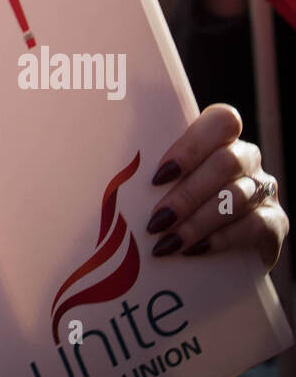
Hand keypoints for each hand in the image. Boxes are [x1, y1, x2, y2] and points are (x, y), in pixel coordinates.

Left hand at [145, 104, 287, 270]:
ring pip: (237, 195)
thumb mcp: (166, 184)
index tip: (159, 176)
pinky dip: (221, 238)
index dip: (192, 146)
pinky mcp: (276, 223)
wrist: (221, 255)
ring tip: (167, 242)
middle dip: (187, 193)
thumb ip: (151, 174)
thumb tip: (101, 174)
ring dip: (198, 220)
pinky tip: (195, 251)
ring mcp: (264, 189)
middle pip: (226, 162)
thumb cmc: (179, 207)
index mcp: (221, 139)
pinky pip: (255, 225)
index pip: (222, 121)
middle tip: (156, 220)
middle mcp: (246, 159)